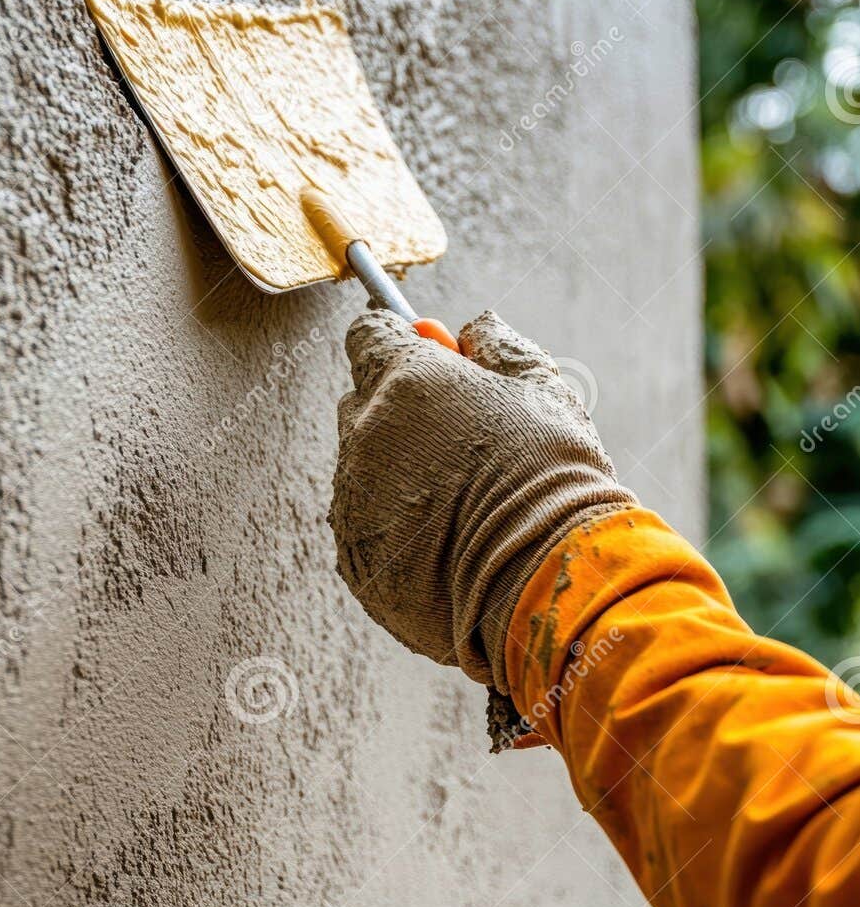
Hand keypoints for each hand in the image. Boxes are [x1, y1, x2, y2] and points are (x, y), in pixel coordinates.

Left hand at [330, 309, 635, 690]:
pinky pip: (363, 530)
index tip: (426, 357)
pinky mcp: (356, 562)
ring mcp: (353, 502)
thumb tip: (475, 326)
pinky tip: (445, 544)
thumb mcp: (544, 389)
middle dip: (396, 408)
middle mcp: (365, 435)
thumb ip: (501, 346)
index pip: (368, 335)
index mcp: (407, 381)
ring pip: (360, 470)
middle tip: (455, 436)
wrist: (545, 580)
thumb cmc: (553, 477)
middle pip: (360, 401)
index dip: (399, 342)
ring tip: (461, 501)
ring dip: (395, 473)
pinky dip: (394, 531)